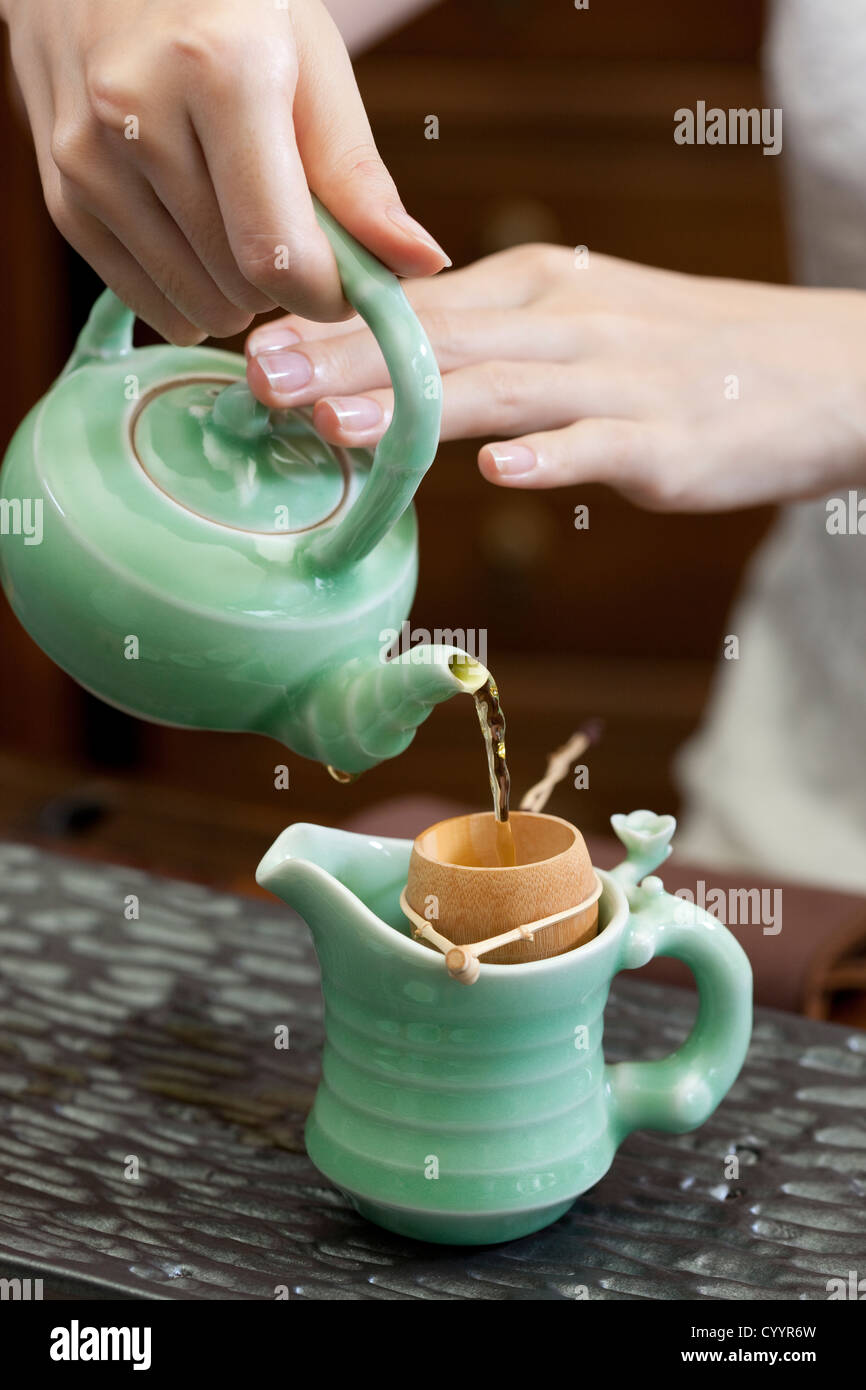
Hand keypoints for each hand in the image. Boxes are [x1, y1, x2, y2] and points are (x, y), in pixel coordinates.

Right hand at [2, 0, 447, 342]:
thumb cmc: (228, 7)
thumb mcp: (311, 63)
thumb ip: (359, 177)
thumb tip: (422, 264)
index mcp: (220, 71)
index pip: (281, 252)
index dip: (330, 294)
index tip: (352, 284)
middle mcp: (137, 114)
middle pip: (240, 283)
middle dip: (289, 286)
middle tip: (300, 236)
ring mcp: (88, 157)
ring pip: (194, 300)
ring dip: (239, 296)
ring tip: (248, 229)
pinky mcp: (62, 192)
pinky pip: (142, 296)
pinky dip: (186, 294)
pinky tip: (203, 248)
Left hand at [245, 243, 865, 509]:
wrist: (819, 370)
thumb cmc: (685, 356)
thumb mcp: (581, 326)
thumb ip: (494, 346)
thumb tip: (395, 375)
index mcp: (542, 289)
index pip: (423, 309)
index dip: (337, 330)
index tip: (256, 348)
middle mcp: (570, 322)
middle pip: (445, 342)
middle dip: (345, 362)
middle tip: (261, 381)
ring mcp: (620, 380)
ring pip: (504, 387)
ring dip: (418, 408)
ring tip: (338, 427)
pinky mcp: (668, 438)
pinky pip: (601, 444)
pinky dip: (553, 455)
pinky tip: (503, 469)